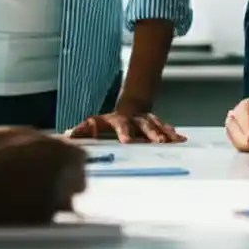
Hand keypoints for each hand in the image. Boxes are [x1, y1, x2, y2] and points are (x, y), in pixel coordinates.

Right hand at [0, 128, 86, 224]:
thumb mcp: (17, 136)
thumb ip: (46, 145)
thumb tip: (61, 150)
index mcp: (58, 150)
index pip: (80, 160)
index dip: (68, 165)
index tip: (59, 169)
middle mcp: (60, 176)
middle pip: (77, 184)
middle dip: (64, 184)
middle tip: (38, 185)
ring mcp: (49, 202)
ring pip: (62, 205)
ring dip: (50, 202)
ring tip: (19, 197)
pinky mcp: (33, 224)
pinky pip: (44, 221)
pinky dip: (34, 216)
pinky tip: (11, 208)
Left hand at [65, 111, 186, 143]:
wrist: (132, 106)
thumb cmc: (110, 121)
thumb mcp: (95, 122)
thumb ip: (83, 129)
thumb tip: (67, 135)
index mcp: (120, 120)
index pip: (121, 125)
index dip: (124, 133)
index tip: (127, 142)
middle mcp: (136, 119)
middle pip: (144, 125)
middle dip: (151, 133)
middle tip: (158, 142)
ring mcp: (148, 120)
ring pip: (158, 125)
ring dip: (165, 133)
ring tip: (173, 141)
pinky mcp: (157, 124)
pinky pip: (166, 128)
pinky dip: (173, 134)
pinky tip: (181, 140)